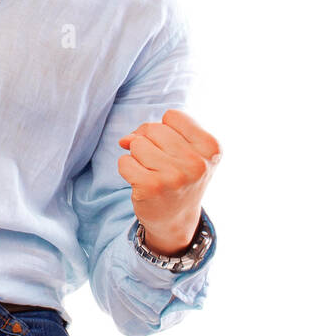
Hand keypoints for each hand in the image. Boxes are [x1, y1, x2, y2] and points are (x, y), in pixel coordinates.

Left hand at [117, 109, 221, 254]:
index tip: (171, 148)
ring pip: (136, 143)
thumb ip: (158, 133)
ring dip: (137, 156)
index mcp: (211, 147)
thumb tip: (125, 140)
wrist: (176, 219)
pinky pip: (124, 161)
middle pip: (153, 128)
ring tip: (152, 173)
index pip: (172, 116)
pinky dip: (127, 168)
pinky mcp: (151, 187)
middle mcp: (196, 162)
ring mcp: (174, 176)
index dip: (165, 128)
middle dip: (148, 142)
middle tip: (160, 164)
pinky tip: (141, 182)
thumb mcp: (185, 151)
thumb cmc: (179, 176)